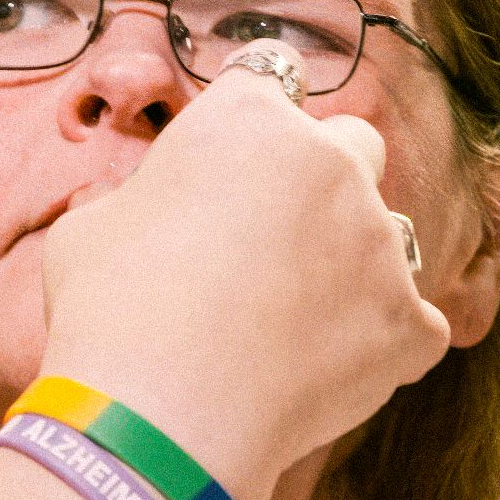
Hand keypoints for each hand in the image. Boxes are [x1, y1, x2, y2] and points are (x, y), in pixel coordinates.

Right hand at [37, 40, 450, 497]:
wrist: (158, 416)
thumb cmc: (109, 310)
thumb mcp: (91, 227)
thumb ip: (144, 198)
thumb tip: (150, 211)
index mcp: (248, 117)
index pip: (267, 83)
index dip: (247, 127)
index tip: (233, 164)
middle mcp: (329, 160)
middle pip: (352, 144)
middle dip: (322, 179)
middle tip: (272, 239)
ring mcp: (380, 240)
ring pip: (385, 235)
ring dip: (351, 262)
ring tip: (289, 321)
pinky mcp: (408, 322)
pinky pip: (408, 325)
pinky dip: (374, 346)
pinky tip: (315, 375)